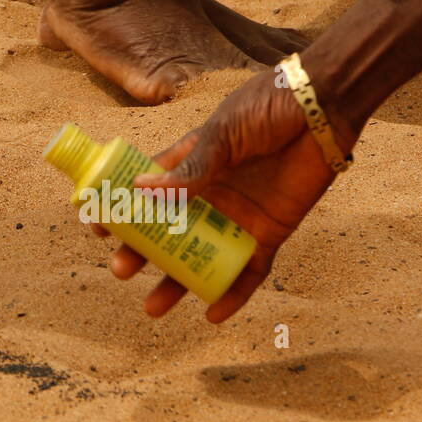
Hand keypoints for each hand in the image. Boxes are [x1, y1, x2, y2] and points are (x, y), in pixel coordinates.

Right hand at [98, 67, 353, 321]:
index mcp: (190, 163)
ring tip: (153, 308)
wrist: (323, 108)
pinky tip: (213, 314)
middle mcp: (209, 194)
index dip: (121, 211)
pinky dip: (233, 294)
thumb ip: (190, 168)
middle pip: (168, 234)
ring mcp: (238, 216)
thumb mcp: (223, 133)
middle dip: (143, 255)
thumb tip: (141, 190)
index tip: (98, 230)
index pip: (145, 192)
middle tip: (121, 272)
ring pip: (201, 259)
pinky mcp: (269, 232)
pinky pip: (249, 271)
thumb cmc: (268, 107)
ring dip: (177, 284)